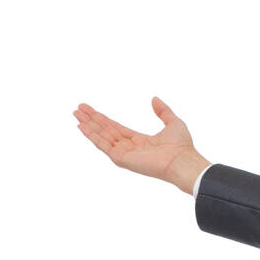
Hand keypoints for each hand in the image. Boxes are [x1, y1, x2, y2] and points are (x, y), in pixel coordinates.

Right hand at [74, 96, 208, 193]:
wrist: (182, 160)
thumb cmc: (181, 146)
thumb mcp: (173, 122)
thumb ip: (163, 111)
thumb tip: (154, 98)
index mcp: (140, 141)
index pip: (116, 128)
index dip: (103, 118)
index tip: (91, 109)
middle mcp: (129, 147)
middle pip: (105, 130)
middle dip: (92, 119)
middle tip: (78, 108)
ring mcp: (124, 154)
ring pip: (102, 136)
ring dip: (88, 125)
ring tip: (76, 114)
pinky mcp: (121, 158)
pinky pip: (103, 145)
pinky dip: (92, 136)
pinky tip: (82, 127)